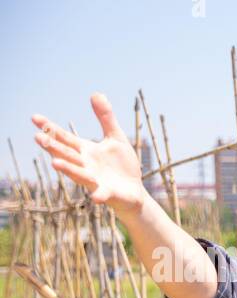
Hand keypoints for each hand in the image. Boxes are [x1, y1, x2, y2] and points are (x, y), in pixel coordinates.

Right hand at [32, 94, 146, 215]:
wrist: (134, 191)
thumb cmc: (121, 165)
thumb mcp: (115, 138)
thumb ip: (105, 118)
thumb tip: (96, 93)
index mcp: (85, 150)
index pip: (64, 137)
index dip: (50, 128)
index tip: (34, 118)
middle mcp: (85, 165)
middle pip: (66, 154)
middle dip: (53, 147)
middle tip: (38, 137)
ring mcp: (94, 180)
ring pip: (78, 174)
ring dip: (67, 169)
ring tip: (55, 163)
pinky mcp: (107, 193)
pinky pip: (101, 194)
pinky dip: (98, 195)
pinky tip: (95, 197)